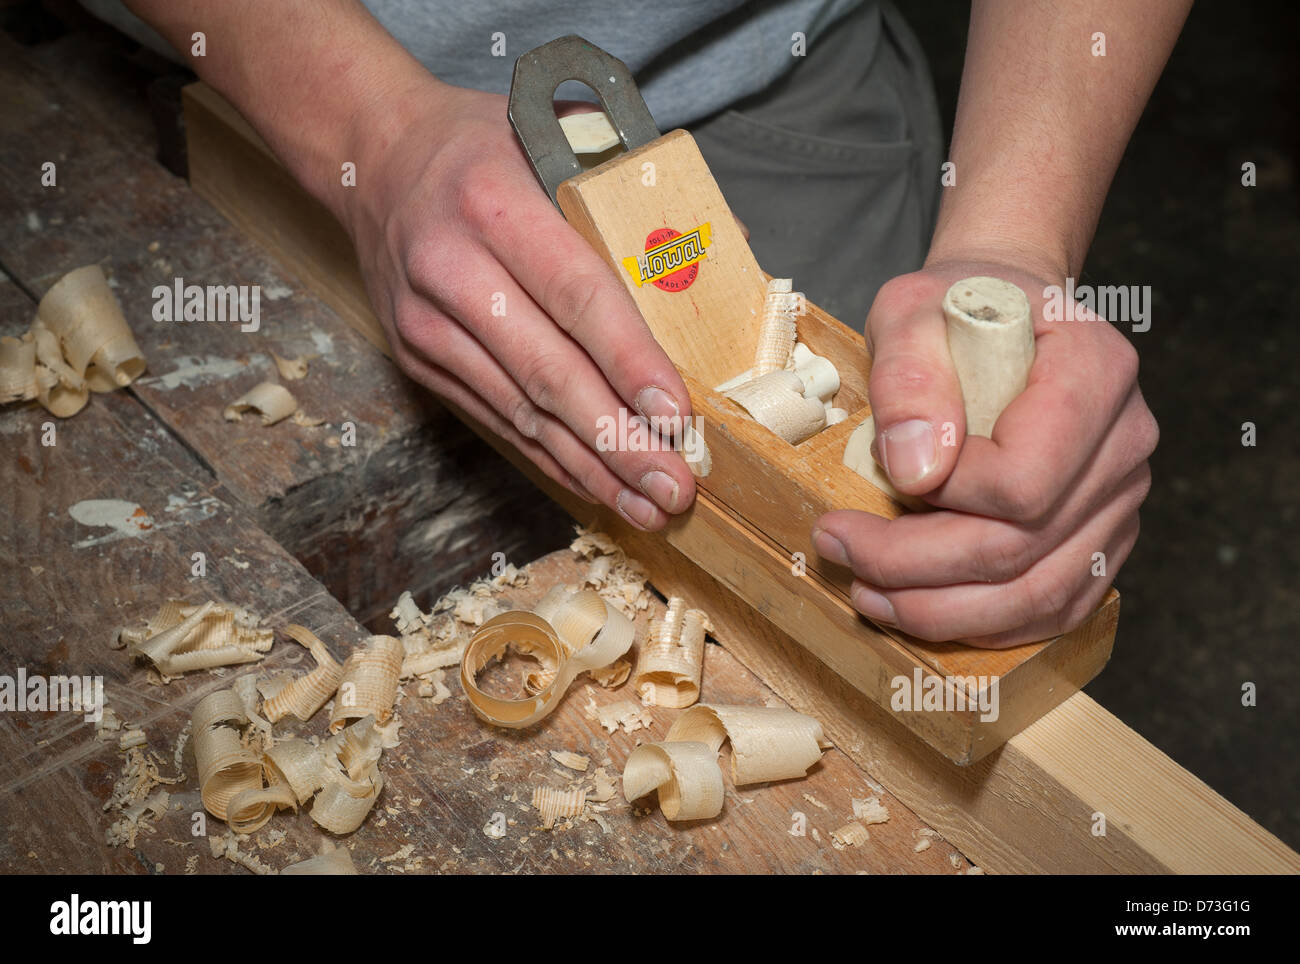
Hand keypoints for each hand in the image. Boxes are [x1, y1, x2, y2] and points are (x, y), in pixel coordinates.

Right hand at [342, 82, 696, 529]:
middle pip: (547, 372)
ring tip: (648, 505)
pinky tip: (595, 484)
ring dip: (590, 466)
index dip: (629, 360)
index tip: (677, 413)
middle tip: (675, 486)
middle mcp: (450, 267)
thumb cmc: (485, 146)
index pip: (575, 294)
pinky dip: (550, 458)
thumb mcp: (556, 135)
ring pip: (520, 411)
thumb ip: (633, 191)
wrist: (373, 156)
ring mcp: (426, 322)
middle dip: (618, 440)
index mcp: (494, 202)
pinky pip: (495, 419)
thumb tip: (726, 250)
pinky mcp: (417, 357)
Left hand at [813, 259, 1157, 646]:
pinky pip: (1054, 607)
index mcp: (1094, 375)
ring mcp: (1120, 498)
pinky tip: (918, 610)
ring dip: (942, 611)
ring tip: (867, 593)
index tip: (887, 475)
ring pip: (1041, 594)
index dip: (946, 498)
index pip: (1024, 480)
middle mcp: (1124, 445)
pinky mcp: (1101, 537)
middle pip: (1025, 548)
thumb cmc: (957, 307)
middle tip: (838, 547)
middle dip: (915, 566)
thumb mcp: (911, 307)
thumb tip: (916, 470)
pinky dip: (984, 624)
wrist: (1000, 314)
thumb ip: (908, 375)